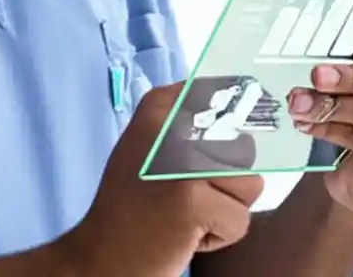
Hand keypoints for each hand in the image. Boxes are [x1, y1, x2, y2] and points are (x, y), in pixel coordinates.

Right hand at [60, 82, 264, 275]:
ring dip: (225, 209)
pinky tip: (184, 235)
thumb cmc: (133, 203)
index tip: (208, 153)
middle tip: (185, 196)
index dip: (229, 127)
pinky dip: (219, 237)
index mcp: (159, 107)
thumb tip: (241, 99)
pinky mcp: (193, 202)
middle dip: (225, 182)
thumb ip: (188, 122)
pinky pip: (240, 220)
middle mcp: (170, 126)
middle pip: (243, 149)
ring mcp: (182, 164)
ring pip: (249, 185)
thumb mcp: (150, 145)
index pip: (223, 96)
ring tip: (186, 215)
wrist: (102, 255)